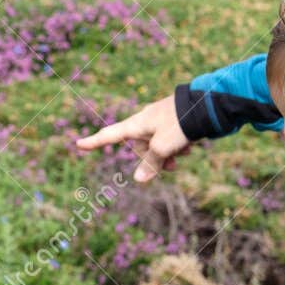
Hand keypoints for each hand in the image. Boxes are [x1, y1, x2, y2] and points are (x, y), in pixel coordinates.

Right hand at [75, 93, 191, 182]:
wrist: (206, 105)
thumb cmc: (180, 124)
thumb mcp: (163, 147)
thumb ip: (150, 164)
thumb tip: (139, 179)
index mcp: (136, 124)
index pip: (110, 135)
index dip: (94, 142)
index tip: (78, 144)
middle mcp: (144, 122)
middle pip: (140, 147)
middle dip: (154, 159)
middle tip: (172, 165)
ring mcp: (159, 120)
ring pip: (157, 145)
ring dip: (168, 154)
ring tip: (184, 153)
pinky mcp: (172, 121)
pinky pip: (168, 138)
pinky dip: (176, 146)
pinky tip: (190, 145)